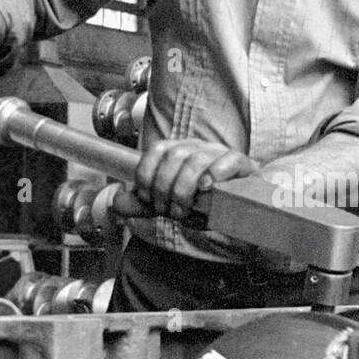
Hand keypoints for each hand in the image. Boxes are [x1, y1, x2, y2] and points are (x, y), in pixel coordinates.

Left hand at [111, 139, 258, 220]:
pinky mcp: (242, 163)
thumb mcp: (168, 205)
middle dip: (165, 188)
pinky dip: (215, 173)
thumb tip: (116, 201)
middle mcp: (197, 147)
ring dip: (184, 188)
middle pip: (174, 156)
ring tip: (184, 210)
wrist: (235, 210)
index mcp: (178, 150)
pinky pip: (229, 159)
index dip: (146, 175)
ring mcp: (220, 153)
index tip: (147, 199)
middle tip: (168, 211)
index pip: (156, 151)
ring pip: (197, 159)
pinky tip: (207, 189)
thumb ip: (142, 205)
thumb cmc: (201, 204)